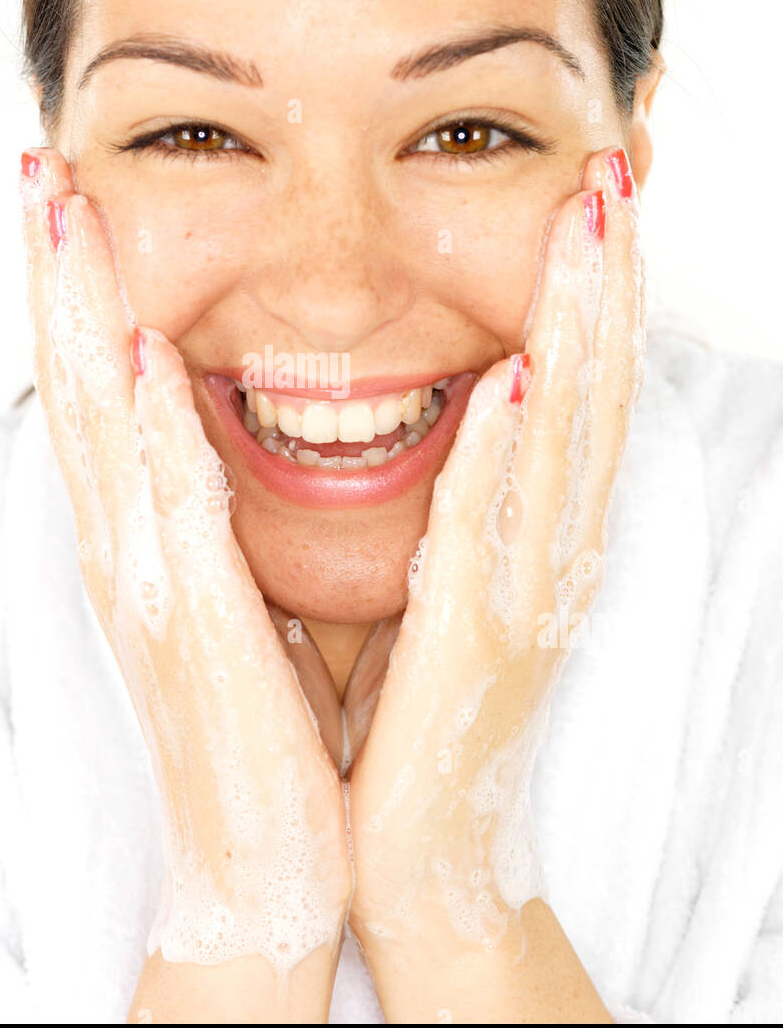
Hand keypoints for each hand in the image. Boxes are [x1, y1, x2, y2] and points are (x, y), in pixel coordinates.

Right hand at [19, 150, 351, 1010]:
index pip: (98, 390)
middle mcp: (127, 548)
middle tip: (36, 166)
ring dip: (74, 318)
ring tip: (60, 214)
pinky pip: (167, 515)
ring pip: (97, 430)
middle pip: (74, 388)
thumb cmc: (262, 716)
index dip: (73, 292)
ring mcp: (146, 589)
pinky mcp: (192, 635)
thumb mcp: (236, 591)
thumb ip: (221, 510)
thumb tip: (233, 418)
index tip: (66, 193)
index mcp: (146, 534)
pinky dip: (145, 431)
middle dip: (52, 276)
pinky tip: (135, 354)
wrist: (264, 858)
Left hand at [347, 147, 641, 959]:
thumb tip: (459, 408)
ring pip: (565, 443)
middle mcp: (551, 553)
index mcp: (538, 535)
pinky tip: (517, 385)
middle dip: (605, 283)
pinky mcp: (474, 644)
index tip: (593, 198)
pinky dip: (506, 458)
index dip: (597, 294)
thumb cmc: (415, 709)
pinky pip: (489, 533)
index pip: (581, 391)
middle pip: (596, 394)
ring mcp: (523, 597)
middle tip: (615, 176)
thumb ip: (464, 500)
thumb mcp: (449, 583)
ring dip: (580, 334)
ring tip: (588, 235)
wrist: (412, 851)